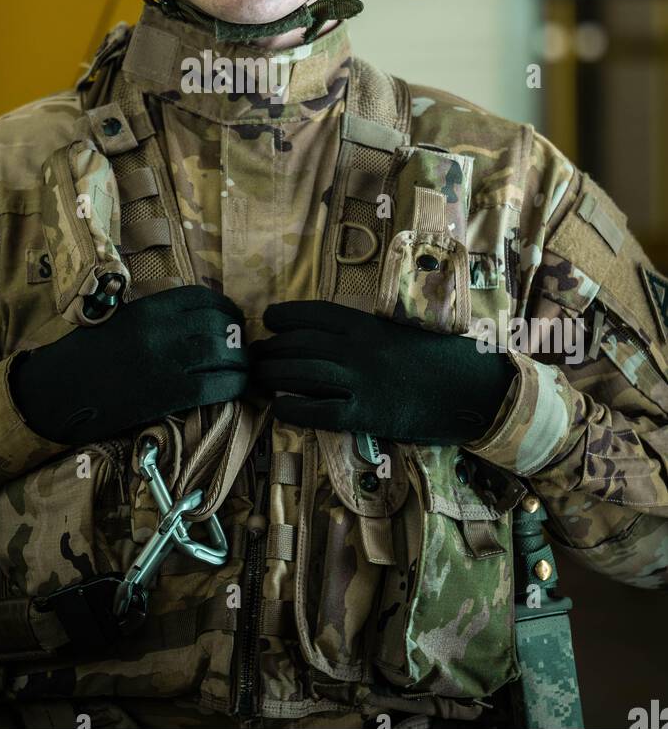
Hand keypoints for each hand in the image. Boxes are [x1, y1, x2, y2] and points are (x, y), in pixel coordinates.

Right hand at [9, 285, 247, 445]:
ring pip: (222, 354)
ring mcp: (165, 362)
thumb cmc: (86, 355)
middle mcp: (161, 331)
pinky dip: (232, 385)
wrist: (58, 390)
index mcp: (149, 308)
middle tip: (243, 345)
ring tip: (245, 367)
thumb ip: (156, 318)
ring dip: (241, 361)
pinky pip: (214, 386)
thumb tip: (195, 321)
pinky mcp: (166, 394)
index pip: (202, 298)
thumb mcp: (121, 321)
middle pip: (218, 325)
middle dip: (237, 335)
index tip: (232, 316)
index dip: (225, 307)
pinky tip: (237, 387)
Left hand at [249, 300, 516, 444]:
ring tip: (259, 376)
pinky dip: (293, 410)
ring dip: (274, 374)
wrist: (472, 389)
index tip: (269, 319)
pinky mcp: (366, 415)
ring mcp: (361, 382)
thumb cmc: (440, 358)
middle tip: (255, 354)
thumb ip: (366, 333)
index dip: (286, 316)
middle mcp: (358, 349)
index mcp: (367, 324)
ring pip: (302, 375)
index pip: (314, 314)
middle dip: (271, 348)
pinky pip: (318, 413)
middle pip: (300, 344)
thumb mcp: (399, 333)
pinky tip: (279, 408)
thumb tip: (330, 337)